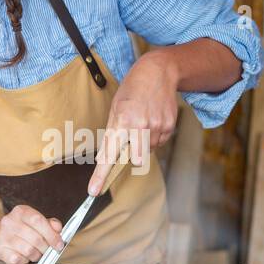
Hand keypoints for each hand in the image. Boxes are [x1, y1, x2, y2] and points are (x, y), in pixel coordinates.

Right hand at [0, 204, 63, 263]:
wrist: (1, 237)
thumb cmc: (25, 230)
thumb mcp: (38, 222)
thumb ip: (51, 224)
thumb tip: (58, 228)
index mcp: (21, 211)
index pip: (37, 220)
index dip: (51, 234)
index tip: (59, 245)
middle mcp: (9, 221)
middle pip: (35, 238)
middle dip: (46, 248)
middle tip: (49, 251)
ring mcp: (3, 236)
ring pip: (28, 250)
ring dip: (37, 255)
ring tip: (37, 253)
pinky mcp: (0, 250)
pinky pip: (18, 259)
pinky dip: (25, 260)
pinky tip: (24, 256)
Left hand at [87, 51, 178, 195]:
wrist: (158, 72)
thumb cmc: (132, 90)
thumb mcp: (116, 108)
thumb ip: (112, 134)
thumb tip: (107, 158)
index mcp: (122, 122)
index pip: (109, 155)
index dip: (101, 175)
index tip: (93, 191)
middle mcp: (140, 126)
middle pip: (137, 160)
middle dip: (133, 155)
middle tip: (132, 138)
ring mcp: (158, 127)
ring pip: (148, 151)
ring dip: (144, 143)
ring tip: (143, 121)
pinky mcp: (170, 126)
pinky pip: (160, 142)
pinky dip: (155, 136)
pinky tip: (152, 119)